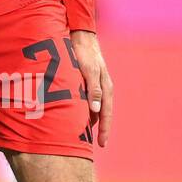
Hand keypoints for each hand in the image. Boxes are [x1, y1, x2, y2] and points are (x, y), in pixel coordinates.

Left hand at [70, 29, 112, 146]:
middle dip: (99, 129)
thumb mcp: (89, 71)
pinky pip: (87, 99)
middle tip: (94, 144)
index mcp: (105, 88)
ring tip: (82, 134)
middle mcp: (102, 89)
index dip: (105, 130)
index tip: (102, 144)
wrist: (80, 37)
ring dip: (90, 120)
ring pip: (94, 107)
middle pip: (101, 114)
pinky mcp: (87, 81)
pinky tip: (75, 115)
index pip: (106, 114)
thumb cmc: (84, 53)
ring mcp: (95, 85)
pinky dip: (83, 109)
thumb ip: (93, 90)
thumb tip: (97, 110)